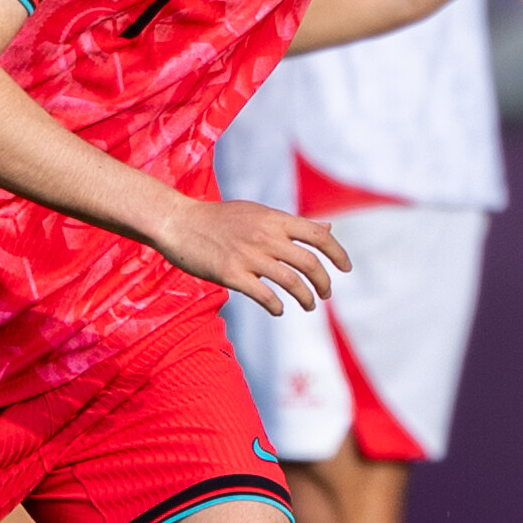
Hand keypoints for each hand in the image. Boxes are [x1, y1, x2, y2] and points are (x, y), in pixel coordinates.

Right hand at [155, 198, 348, 315]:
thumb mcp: (258, 213)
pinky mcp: (231, 274)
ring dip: (306, 298)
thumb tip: (327, 229)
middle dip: (324, 282)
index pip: (318, 234)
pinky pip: (264, 295)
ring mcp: (248, 255)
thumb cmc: (218, 219)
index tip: (346, 268)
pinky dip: (276, 306)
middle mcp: (265, 236)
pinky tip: (278, 310)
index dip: (338, 253)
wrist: (177, 222)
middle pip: (310, 262)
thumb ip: (291, 224)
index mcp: (274, 219)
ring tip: (309, 305)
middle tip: (326, 294)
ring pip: (291, 282)